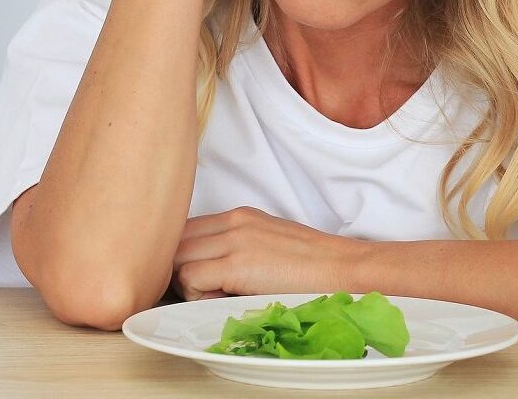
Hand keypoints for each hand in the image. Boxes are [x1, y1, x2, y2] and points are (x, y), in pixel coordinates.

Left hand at [170, 206, 370, 300]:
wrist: (343, 268)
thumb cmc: (312, 267)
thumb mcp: (268, 245)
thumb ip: (235, 249)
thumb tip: (202, 273)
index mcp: (240, 216)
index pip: (185, 229)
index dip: (183, 256)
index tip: (197, 278)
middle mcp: (234, 221)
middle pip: (175, 242)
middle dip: (179, 269)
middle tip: (203, 291)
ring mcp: (234, 240)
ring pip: (177, 260)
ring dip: (188, 284)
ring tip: (218, 296)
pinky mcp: (236, 263)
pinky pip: (190, 278)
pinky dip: (198, 295)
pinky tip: (224, 300)